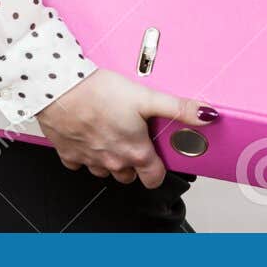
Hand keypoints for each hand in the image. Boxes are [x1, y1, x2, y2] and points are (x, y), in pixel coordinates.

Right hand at [33, 68, 216, 188]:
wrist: (59, 89)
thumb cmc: (99, 92)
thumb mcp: (146, 97)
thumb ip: (178, 108)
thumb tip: (208, 116)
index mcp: (135, 151)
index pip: (154, 178)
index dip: (158, 170)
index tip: (158, 160)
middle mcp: (112, 161)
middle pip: (129, 175)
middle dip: (133, 163)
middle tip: (132, 138)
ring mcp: (89, 160)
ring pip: (104, 171)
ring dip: (109, 158)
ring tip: (109, 133)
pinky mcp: (68, 153)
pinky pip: (79, 163)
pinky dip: (84, 153)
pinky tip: (87, 135)